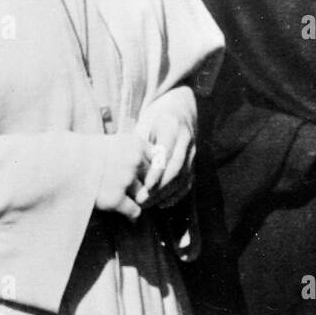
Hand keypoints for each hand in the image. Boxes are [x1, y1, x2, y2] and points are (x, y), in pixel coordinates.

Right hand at [95, 133, 153, 221]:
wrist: (61, 164)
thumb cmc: (87, 153)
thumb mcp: (115, 142)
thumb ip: (136, 150)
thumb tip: (158, 161)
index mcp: (136, 144)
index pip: (159, 160)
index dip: (155, 170)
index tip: (150, 176)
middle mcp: (134, 161)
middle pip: (153, 178)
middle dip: (148, 186)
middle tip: (145, 193)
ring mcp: (125, 180)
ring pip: (144, 194)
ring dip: (140, 200)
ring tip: (133, 203)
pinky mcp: (115, 198)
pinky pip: (134, 210)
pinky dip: (133, 214)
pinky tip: (129, 215)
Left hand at [134, 87, 197, 207]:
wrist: (180, 110)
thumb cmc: (154, 120)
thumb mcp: (145, 124)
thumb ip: (138, 144)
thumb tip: (122, 166)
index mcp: (171, 126)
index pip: (166, 152)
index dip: (157, 171)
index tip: (145, 186)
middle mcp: (185, 138)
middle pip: (176, 167)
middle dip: (160, 186)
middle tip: (142, 200)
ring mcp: (192, 150)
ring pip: (183, 176)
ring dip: (166, 193)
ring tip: (149, 204)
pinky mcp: (194, 161)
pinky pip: (188, 181)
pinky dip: (177, 194)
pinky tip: (163, 203)